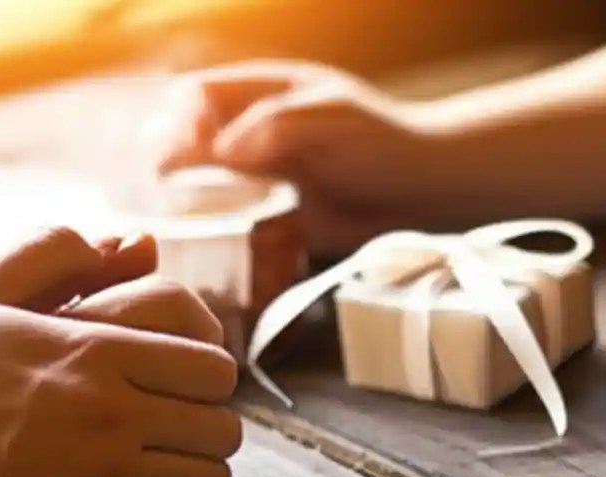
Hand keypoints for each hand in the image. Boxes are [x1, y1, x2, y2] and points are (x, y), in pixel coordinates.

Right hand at [0, 228, 240, 476]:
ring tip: (157, 464)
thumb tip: (129, 243)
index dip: (206, 371)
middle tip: (171, 423)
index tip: (180, 379)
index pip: (215, 364)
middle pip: (224, 425)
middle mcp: (114, 416)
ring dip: (192, 471)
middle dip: (206, 422)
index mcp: (97, 350)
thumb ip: (50, 254)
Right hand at [160, 61, 447, 255]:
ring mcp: (268, 179)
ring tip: (200, 231)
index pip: (198, 96)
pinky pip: (245, 235)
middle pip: (192, 145)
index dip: (182, 119)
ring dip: (203, 214)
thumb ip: (273, 127)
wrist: (428, 193)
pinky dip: (241, 247)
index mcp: (266, 93)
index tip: (188, 149)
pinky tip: (250, 254)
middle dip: (178, 169)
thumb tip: (218, 149)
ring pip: (211, 195)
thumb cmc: (385, 144)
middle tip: (176, 194)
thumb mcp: (329, 122)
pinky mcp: (282, 221)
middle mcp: (258, 135)